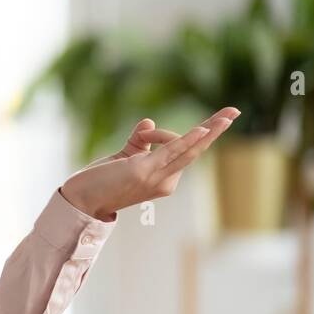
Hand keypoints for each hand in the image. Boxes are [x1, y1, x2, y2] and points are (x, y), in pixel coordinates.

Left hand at [58, 107, 240, 221]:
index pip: (183, 150)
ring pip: (188, 150)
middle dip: (215, 130)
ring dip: (209, 132)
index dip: (197, 135)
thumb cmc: (100, 182)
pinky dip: (188, 140)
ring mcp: (157, 178)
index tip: (216, 119)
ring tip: (227, 116)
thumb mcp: (124, 156)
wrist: (80, 201)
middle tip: (234, 111)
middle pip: (194, 150)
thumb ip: (139, 139)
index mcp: (164, 179)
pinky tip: (202, 129)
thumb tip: (150, 122)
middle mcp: (166, 182)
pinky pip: (172, 152)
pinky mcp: (145, 171)